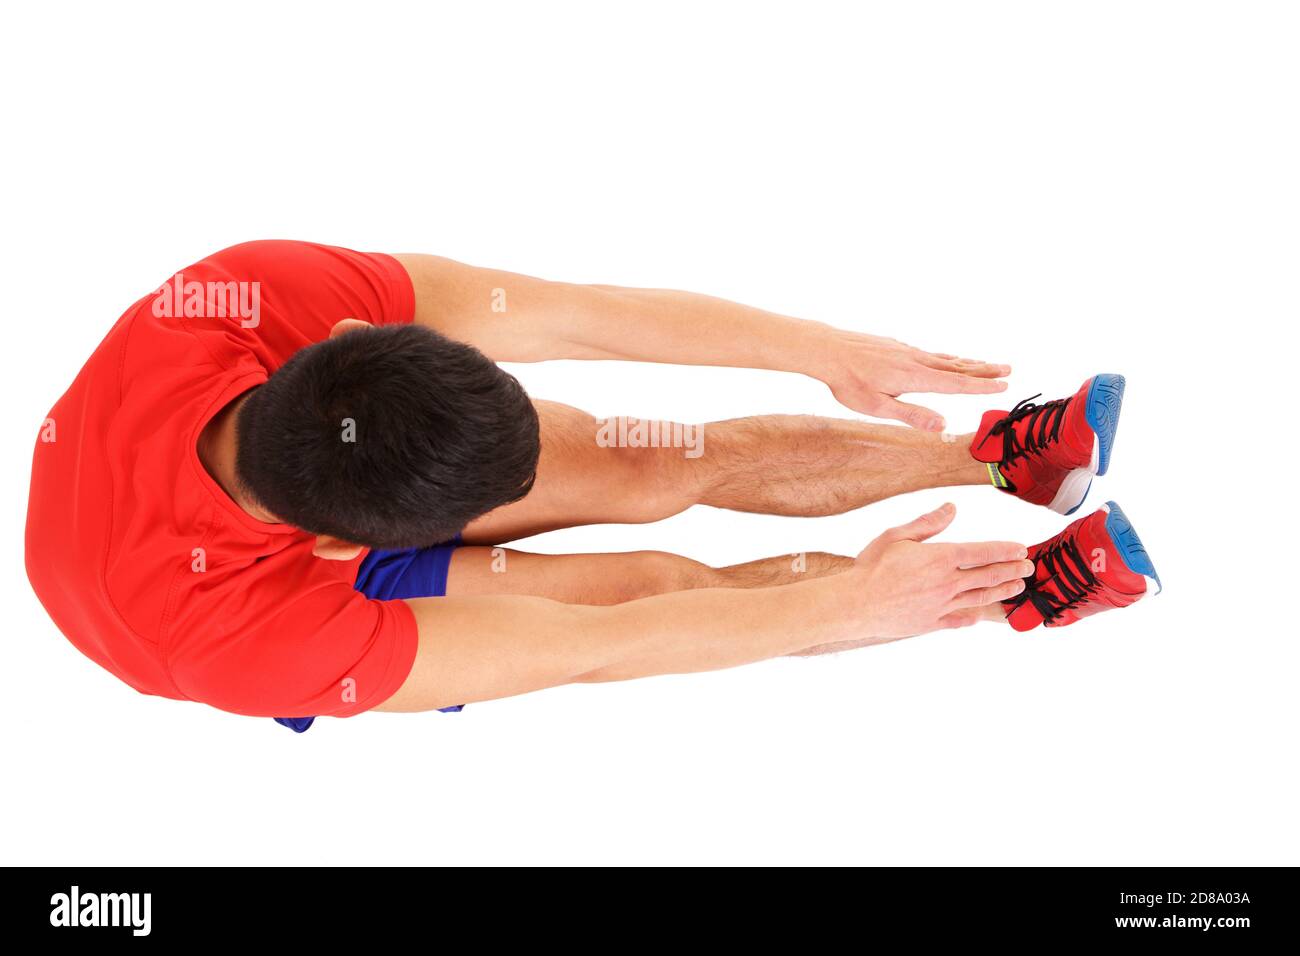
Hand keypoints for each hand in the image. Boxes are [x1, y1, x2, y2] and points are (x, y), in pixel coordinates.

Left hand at [819, 330, 1009, 430]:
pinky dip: (945, 357)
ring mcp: (906, 351)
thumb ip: (912, 415)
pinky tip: (944, 360)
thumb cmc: (849, 382)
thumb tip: (943, 426)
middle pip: (957, 366)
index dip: (981, 385)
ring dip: (967, 362)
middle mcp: (915, 361)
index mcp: (915, 378)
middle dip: (984, 370)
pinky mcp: (896, 347)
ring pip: (944, 358)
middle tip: (1008, 369)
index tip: (1004, 384)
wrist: (827, 350)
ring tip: (985, 363)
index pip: (956, 383)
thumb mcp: (878, 407)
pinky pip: (929, 353)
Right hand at [848, 503, 1030, 641]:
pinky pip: (958, 621)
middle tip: (1029, 568)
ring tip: (1017, 587)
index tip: (1021, 549)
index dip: (1004, 550)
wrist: (856, 604)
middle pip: (988, 576)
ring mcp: (941, 606)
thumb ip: (928, 523)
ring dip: (1002, 591)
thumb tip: (951, 508)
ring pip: (980, 598)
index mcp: (940, 558)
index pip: (982, 552)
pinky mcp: (930, 623)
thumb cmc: (872, 567)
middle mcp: (947, 583)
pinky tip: (980, 616)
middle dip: (1012, 570)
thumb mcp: (898, 536)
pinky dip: (972, 617)